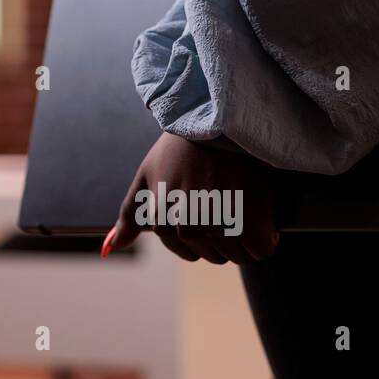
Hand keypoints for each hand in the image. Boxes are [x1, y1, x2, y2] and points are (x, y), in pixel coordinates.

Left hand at [107, 132, 279, 263]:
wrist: (219, 122)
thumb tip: (111, 248)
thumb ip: (130, 215)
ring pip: (239, 255)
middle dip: (222, 233)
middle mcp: (189, 231)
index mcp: (163, 225)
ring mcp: (220, 228)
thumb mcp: (147, 176)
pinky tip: (259, 209)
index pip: (190, 254)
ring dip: (244, 234)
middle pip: (216, 255)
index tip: (206, 203)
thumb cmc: (180, 148)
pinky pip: (262, 250)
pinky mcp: (251, 224)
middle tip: (224, 197)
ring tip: (240, 199)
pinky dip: (266, 235)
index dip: (203, 230)